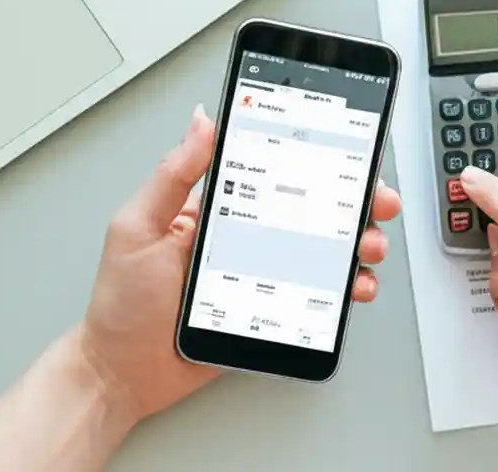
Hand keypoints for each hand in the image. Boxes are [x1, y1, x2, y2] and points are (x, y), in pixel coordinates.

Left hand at [81, 105, 401, 422]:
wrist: (122, 375)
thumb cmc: (120, 304)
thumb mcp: (137, 227)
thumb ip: (171, 175)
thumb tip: (201, 123)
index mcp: (215, 208)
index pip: (272, 172)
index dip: (313, 161)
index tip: (346, 152)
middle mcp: (243, 238)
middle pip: (310, 210)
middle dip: (353, 202)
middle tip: (377, 202)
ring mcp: (260, 275)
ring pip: (323, 252)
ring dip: (357, 244)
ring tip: (368, 246)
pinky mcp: (271, 312)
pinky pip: (318, 297)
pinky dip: (345, 290)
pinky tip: (354, 286)